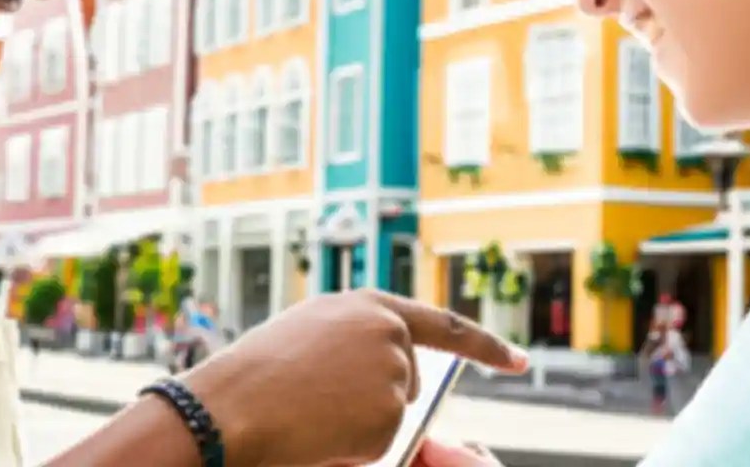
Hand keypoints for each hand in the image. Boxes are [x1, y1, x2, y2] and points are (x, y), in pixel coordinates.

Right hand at [181, 289, 526, 466]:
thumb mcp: (308, 335)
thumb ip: (353, 341)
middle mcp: (389, 329)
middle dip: (380, 398)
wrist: (231, 405)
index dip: (485, 345)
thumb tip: (390, 370)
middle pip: (410, 378)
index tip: (518, 360)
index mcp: (367, 304)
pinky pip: (384, 441)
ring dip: (360, 421)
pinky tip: (321, 428)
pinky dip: (356, 445)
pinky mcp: (390, 409)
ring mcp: (393, 367)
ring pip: (394, 412)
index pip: (444, 324)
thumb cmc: (255, 375)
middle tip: (321, 400)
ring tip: (310, 408)